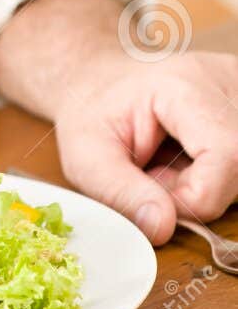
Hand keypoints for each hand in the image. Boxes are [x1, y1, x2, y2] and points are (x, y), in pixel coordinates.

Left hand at [54, 48, 237, 243]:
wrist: (94, 83)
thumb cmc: (90, 112)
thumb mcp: (86, 156)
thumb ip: (121, 194)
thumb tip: (163, 227)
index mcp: (184, 86)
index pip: (227, 156)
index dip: (196, 198)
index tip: (155, 199)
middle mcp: (224, 81)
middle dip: (198, 191)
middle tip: (154, 175)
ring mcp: (237, 93)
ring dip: (206, 183)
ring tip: (166, 163)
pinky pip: (237, 163)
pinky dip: (213, 174)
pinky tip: (184, 159)